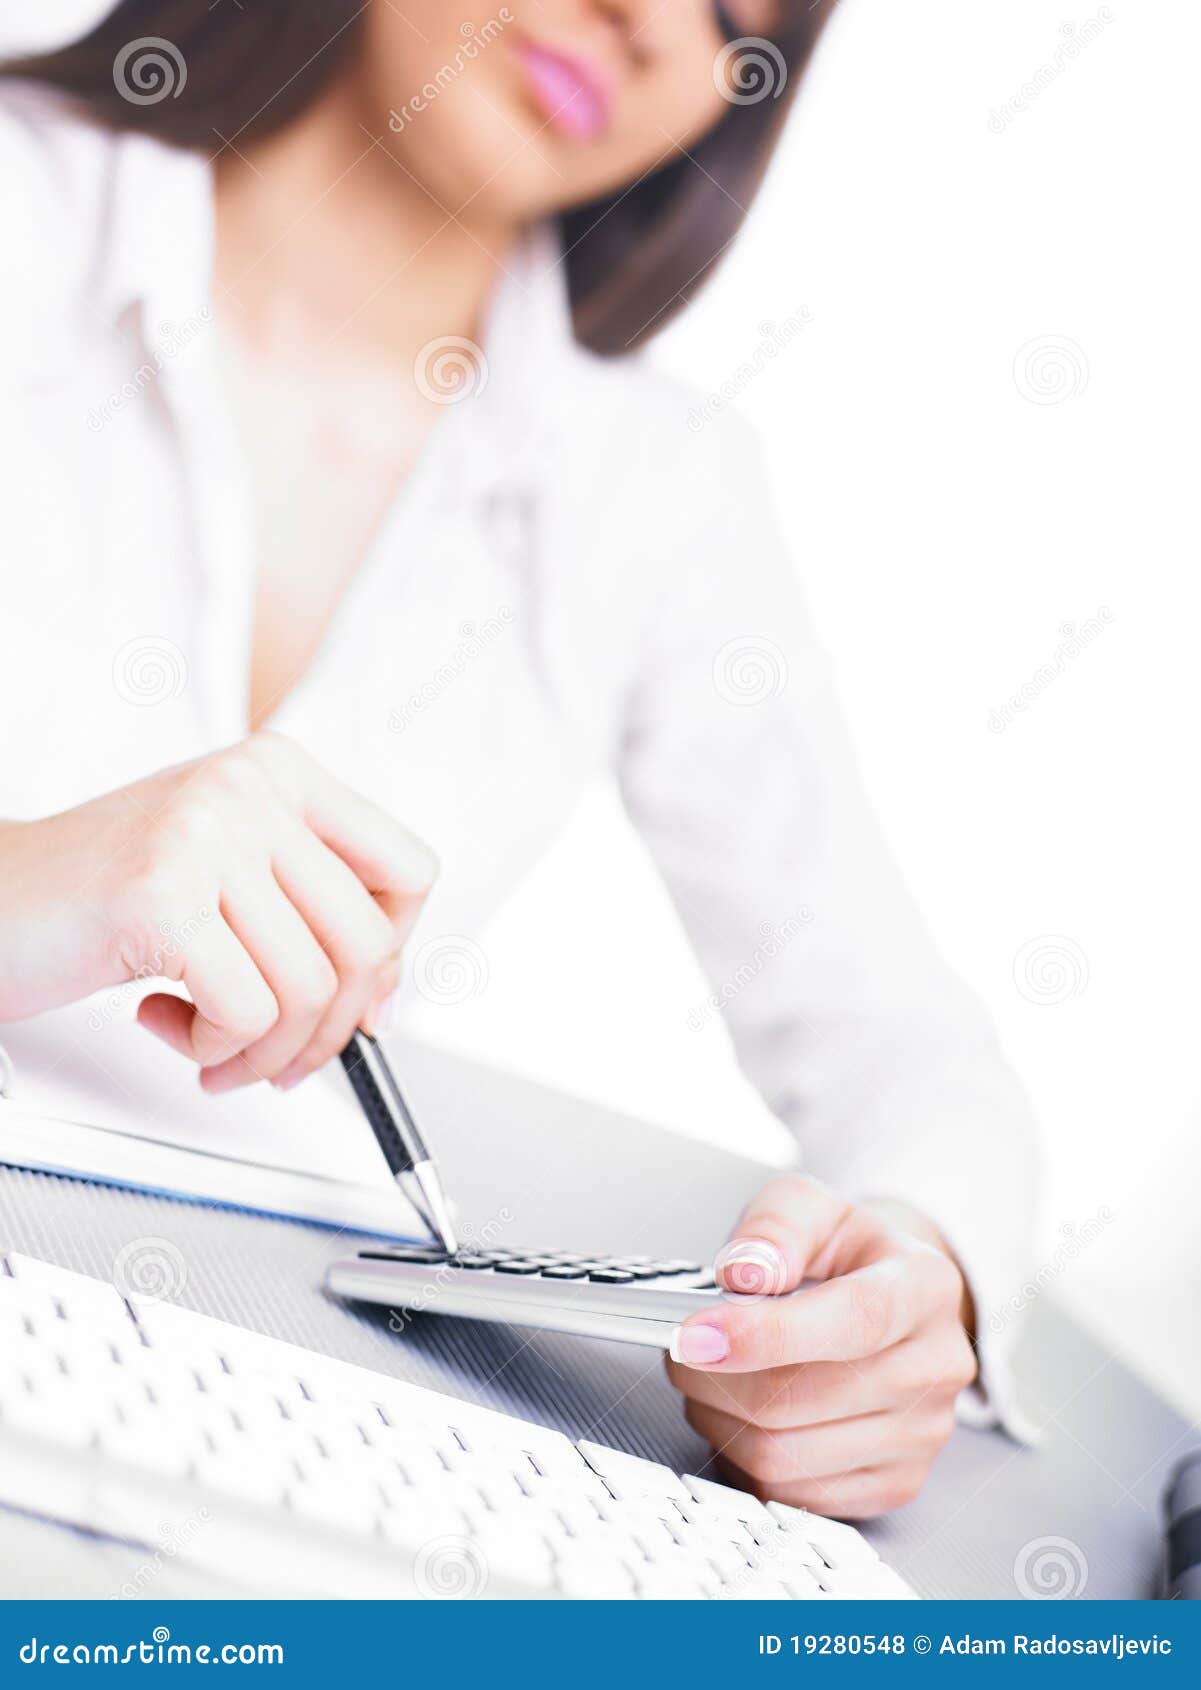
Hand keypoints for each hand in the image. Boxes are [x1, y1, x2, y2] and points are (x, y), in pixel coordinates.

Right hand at [0, 732, 436, 1090]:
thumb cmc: (100, 895)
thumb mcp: (225, 873)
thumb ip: (307, 910)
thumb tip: (386, 993)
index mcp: (280, 772)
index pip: (409, 871)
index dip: (393, 953)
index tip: (357, 996)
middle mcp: (249, 789)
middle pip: (367, 943)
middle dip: (329, 1030)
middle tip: (279, 1054)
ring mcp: (205, 836)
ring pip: (309, 991)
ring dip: (262, 1052)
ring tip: (210, 1044)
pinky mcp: (161, 897)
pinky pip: (247, 1012)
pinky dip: (214, 1049)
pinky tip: (165, 1021)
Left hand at [665, 1175, 976, 1517]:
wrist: (890, 1296)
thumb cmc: (846, 1253)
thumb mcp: (811, 1207)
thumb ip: (776, 1226)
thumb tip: (744, 1273)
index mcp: (925, 1286)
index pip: (853, 1320)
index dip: (767, 1334)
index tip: (693, 1335)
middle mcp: (936, 1365)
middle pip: (800, 1398)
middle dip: (715, 1376)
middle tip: (681, 1348)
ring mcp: (922, 1433)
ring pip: (785, 1455)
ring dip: (720, 1418)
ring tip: (710, 1377)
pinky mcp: (897, 1482)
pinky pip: (792, 1495)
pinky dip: (744, 1459)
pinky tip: (740, 1415)